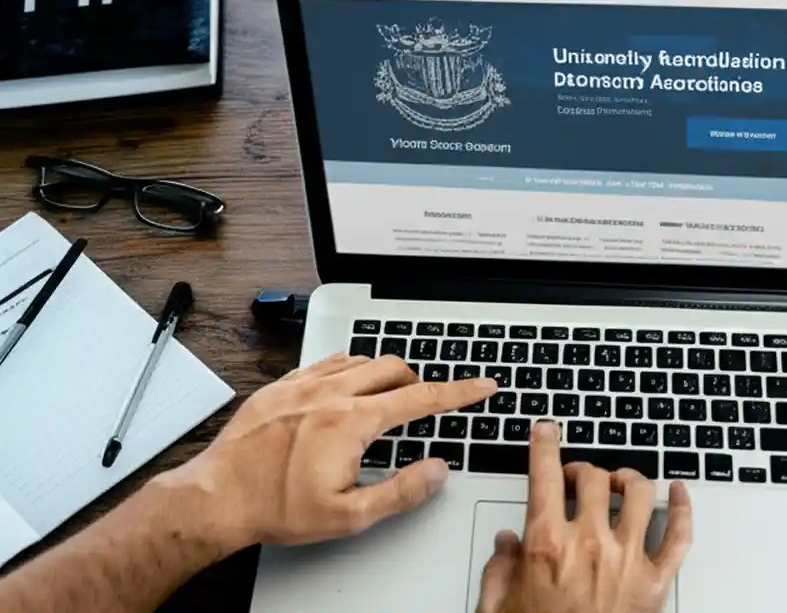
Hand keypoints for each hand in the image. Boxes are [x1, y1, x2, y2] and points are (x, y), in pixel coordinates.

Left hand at [158, 353, 495, 548]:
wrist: (216, 498)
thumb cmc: (275, 508)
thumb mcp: (349, 515)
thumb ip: (401, 490)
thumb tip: (436, 470)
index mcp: (353, 421)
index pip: (422, 397)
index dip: (459, 392)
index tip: (481, 385)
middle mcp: (330, 394)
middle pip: (394, 368)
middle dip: (418, 382)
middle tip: (423, 404)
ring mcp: (302, 386)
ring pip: (360, 360)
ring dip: (383, 374)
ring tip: (385, 399)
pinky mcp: (280, 387)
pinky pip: (325, 362)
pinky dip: (347, 369)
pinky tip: (344, 386)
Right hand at [477, 421, 692, 612]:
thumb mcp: (497, 610)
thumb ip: (498, 571)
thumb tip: (504, 545)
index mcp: (547, 546)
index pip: (545, 476)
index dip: (545, 445)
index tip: (547, 430)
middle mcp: (590, 546)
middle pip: (594, 479)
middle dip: (584, 469)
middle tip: (577, 475)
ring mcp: (628, 561)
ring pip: (639, 494)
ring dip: (628, 479)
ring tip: (619, 482)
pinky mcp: (655, 583)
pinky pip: (680, 535)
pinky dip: (682, 509)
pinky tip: (679, 492)